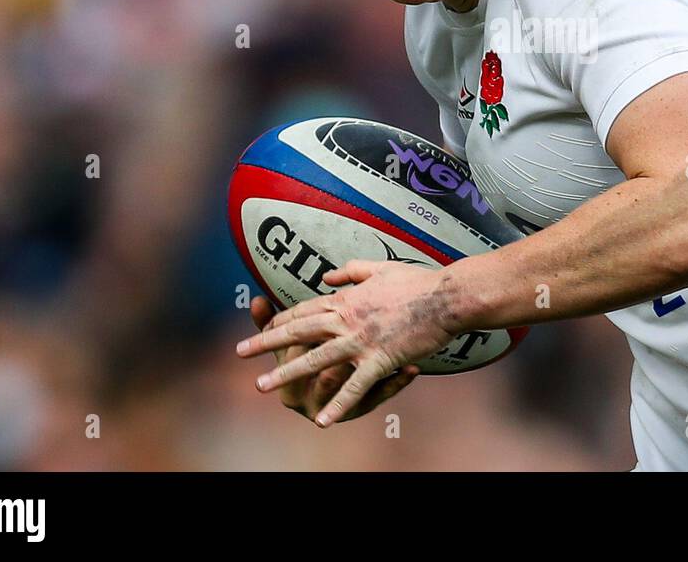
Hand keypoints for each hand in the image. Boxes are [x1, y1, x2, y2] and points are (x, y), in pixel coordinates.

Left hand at [238, 262, 458, 425]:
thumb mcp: (380, 268)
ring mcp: (361, 340)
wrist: (446, 297)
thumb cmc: (417, 281)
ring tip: (262, 387)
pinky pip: (355, 387)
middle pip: (298, 331)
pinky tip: (322, 420)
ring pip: (315, 359)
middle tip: (240, 353)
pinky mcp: (380, 359)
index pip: (305, 310)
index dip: (282, 320)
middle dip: (266, 343)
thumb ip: (350, 271)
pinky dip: (338, 405)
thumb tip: (327, 275)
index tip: (264, 328)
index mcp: (346, 298)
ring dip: (286, 374)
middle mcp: (346, 319)